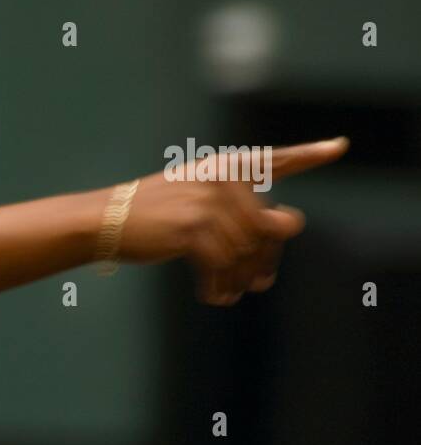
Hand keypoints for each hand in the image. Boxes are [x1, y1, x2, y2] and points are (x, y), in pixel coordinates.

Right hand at [114, 137, 347, 303]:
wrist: (105, 220)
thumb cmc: (151, 215)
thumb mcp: (196, 201)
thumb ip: (242, 211)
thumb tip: (290, 225)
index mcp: (225, 168)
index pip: (273, 160)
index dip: (308, 155)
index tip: (338, 148)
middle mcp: (222, 180)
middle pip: (267, 228)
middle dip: (262, 261)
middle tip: (255, 284)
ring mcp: (208, 202)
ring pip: (246, 252)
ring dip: (238, 280)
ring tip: (226, 293)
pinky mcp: (193, 229)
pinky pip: (223, 265)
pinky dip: (219, 286)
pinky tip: (211, 296)